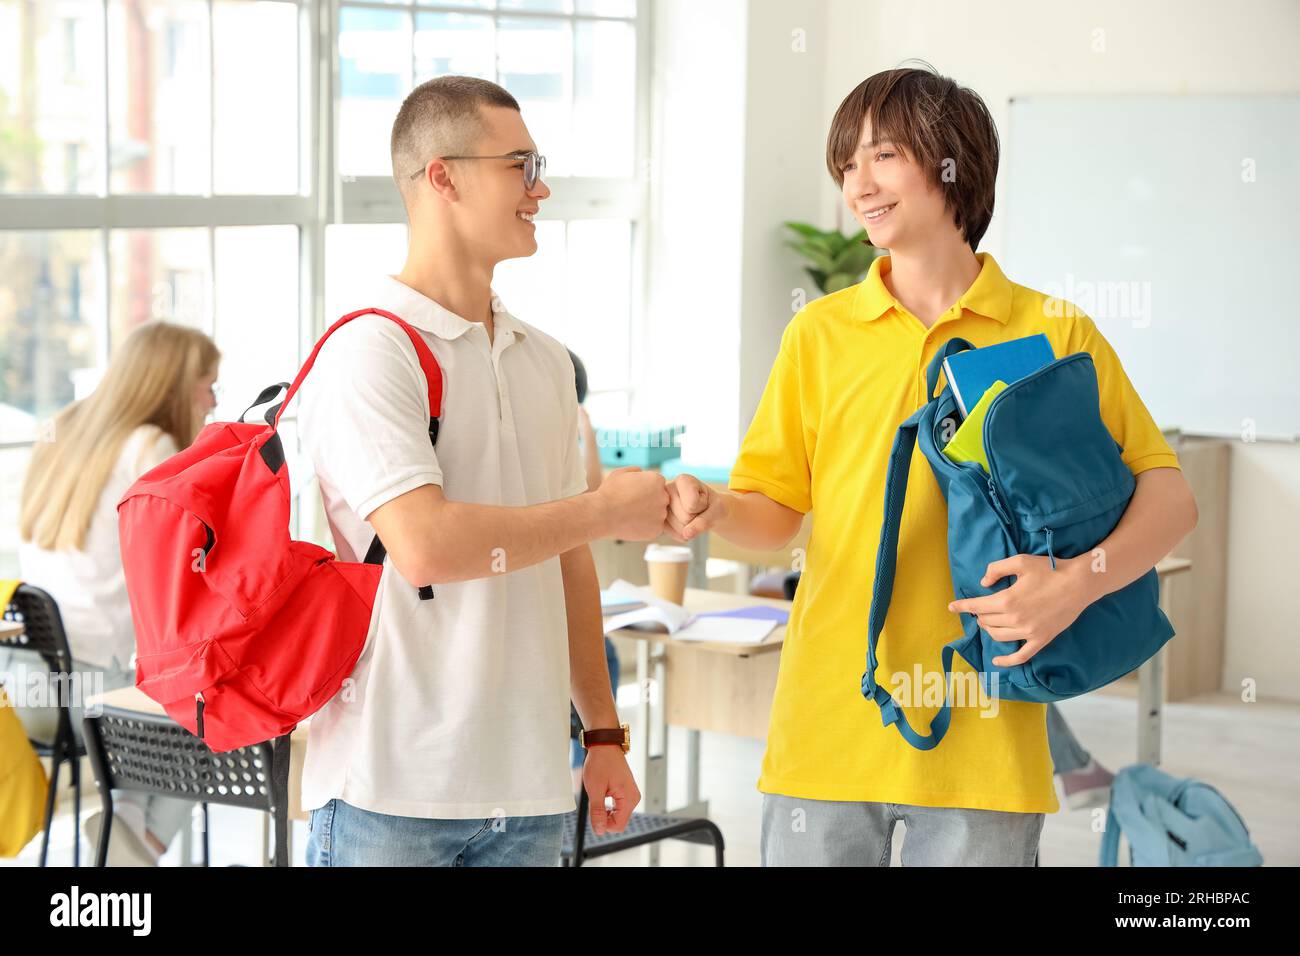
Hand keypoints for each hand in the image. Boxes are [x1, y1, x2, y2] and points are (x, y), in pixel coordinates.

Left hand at [582, 745, 640, 834]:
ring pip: (618, 814)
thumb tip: (600, 830)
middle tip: (595, 800)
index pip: (618, 826)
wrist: (605, 745)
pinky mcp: (627, 791)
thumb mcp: (595, 789)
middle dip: (605, 816)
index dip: (604, 824)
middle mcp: (634, 798)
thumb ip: (598, 812)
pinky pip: (619, 806)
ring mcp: (631, 794)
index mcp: (629, 799)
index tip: (594, 813)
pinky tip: (603, 793)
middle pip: (619, 821)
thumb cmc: (600, 763)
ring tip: (599, 794)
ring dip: (606, 810)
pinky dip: (609, 804)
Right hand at [595, 466, 668, 539]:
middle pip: (660, 499)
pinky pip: (654, 527)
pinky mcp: (657, 530)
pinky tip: (632, 523)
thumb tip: (642, 473)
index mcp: (657, 480)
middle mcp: (664, 496)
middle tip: (632, 505)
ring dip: (648, 514)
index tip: (634, 493)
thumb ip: (636, 470)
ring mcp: (661, 514)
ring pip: (658, 514)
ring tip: (631, 515)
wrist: (602, 514)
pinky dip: (645, 527)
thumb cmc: (610, 492)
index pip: (657, 484)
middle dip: (649, 501)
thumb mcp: (621, 472)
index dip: (645, 488)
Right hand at [664, 474, 728, 541]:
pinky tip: (686, 523)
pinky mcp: (659, 521)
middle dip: (696, 517)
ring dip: (691, 526)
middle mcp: (667, 491)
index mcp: (682, 480)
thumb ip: (704, 521)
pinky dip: (685, 534)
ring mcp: (660, 507)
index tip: (702, 500)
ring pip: (680, 528)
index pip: (692, 504)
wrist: (709, 511)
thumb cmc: (713, 505)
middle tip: (697, 509)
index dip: (702, 506)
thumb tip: (686, 534)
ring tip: (692, 515)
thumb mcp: (717, 510)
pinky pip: (676, 535)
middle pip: (685, 517)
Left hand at [947, 554, 1097, 666]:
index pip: (976, 606)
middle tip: (980, 609)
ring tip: (988, 622)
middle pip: (986, 621)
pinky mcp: (1041, 640)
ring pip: (998, 636)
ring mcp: (1029, 632)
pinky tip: (996, 661)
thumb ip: (996, 569)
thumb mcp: (1019, 561)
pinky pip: (1020, 656)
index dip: (961, 606)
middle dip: (979, 615)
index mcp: (1007, 600)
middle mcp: (1015, 619)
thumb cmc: (1050, 569)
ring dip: (989, 629)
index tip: (951, 607)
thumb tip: (983, 583)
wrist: (1079, 583)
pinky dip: (1007, 661)